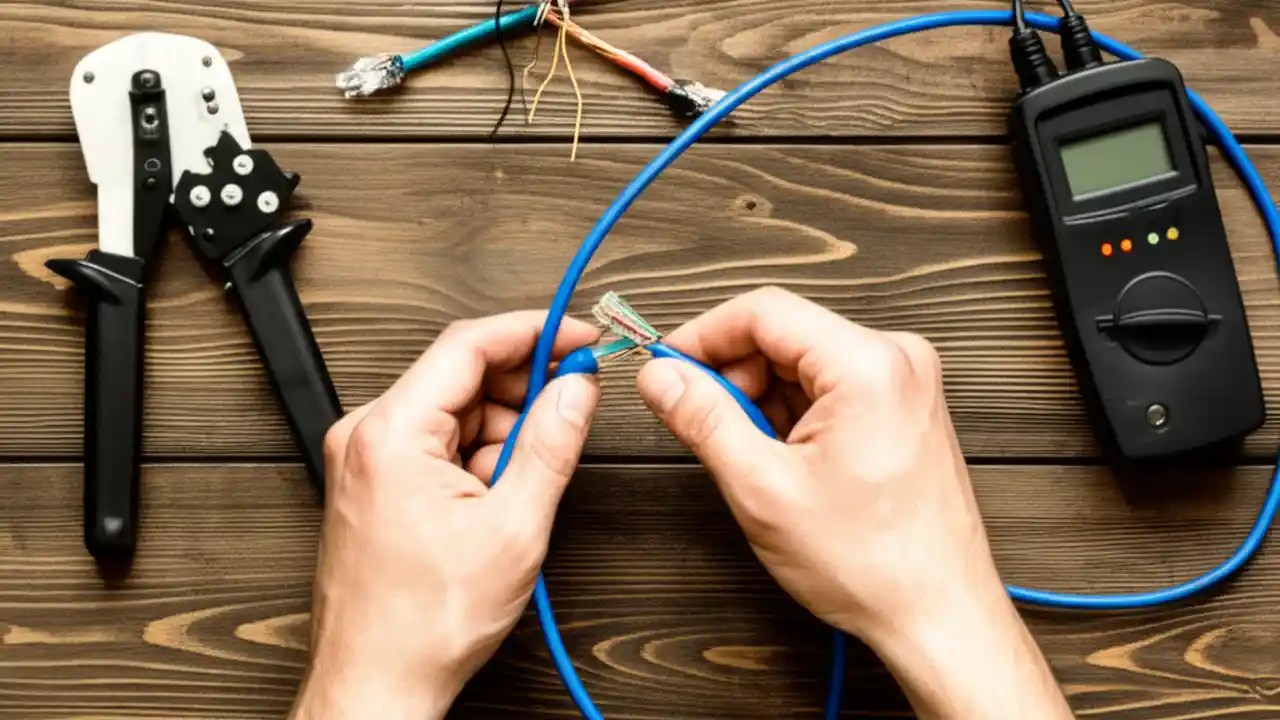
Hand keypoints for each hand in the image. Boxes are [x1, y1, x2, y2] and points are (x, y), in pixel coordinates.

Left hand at [291, 312, 600, 719]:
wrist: (376, 685)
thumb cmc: (422, 625)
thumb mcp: (514, 527)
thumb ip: (551, 444)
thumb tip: (577, 389)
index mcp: (390, 433)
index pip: (468, 344)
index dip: (535, 332)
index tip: (580, 336)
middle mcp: (367, 436)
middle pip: (461, 376)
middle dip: (523, 389)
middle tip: (574, 403)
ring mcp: (366, 460)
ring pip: (454, 413)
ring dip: (502, 432)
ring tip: (525, 485)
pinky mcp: (375, 484)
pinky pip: (437, 445)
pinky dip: (478, 458)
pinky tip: (499, 497)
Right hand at [635, 288, 1070, 719]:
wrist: (938, 616)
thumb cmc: (873, 563)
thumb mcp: (762, 488)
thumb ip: (703, 420)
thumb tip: (661, 378)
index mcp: (868, 365)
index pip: (763, 311)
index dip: (702, 336)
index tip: (664, 366)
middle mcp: (896, 361)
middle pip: (783, 334)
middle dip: (732, 374)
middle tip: (695, 420)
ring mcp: (905, 384)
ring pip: (802, 363)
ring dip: (761, 400)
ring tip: (748, 457)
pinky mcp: (903, 409)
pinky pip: (829, 388)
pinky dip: (792, 416)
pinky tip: (780, 461)